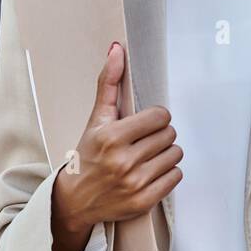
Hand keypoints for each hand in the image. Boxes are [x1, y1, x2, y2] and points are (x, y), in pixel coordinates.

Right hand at [52, 42, 182, 233]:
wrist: (74, 199)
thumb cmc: (87, 154)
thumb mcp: (96, 119)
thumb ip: (109, 83)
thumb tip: (117, 49)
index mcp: (112, 137)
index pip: (160, 116)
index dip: (156, 117)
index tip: (146, 123)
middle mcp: (123, 161)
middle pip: (169, 135)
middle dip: (160, 135)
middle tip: (144, 140)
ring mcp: (134, 183)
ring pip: (175, 154)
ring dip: (166, 153)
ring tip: (148, 156)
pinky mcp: (143, 201)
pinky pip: (176, 177)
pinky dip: (168, 173)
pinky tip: (152, 171)